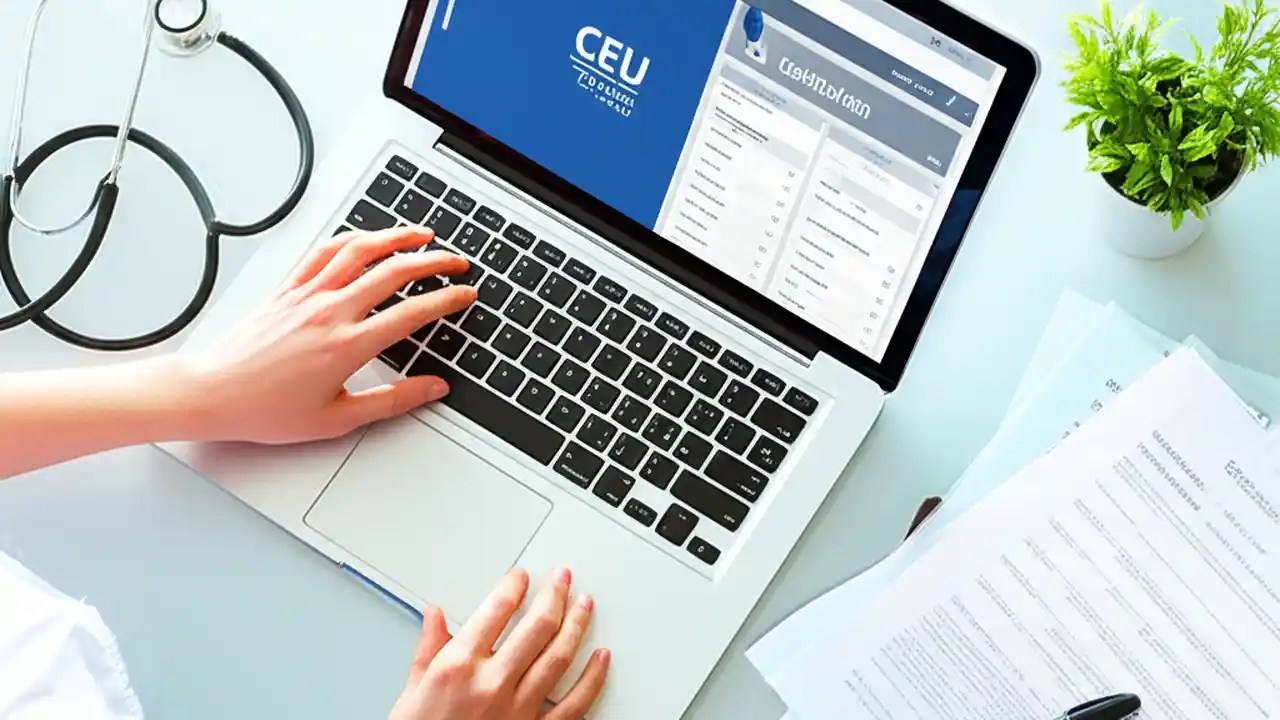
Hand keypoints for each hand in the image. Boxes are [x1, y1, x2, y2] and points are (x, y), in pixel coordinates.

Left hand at [181, 228, 476, 443]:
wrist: (211, 393)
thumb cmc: (266, 410)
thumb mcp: (338, 418)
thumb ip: (393, 400)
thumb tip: (432, 388)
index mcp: (348, 345)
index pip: (412, 313)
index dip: (447, 300)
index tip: (465, 295)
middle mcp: (329, 311)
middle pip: (394, 271)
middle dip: (434, 261)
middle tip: (457, 262)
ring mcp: (306, 295)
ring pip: (359, 250)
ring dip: (396, 237)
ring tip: (421, 236)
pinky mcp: (287, 289)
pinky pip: (324, 252)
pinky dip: (351, 239)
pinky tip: (366, 238)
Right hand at [389, 569, 609, 719]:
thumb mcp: (412, 691)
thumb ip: (428, 648)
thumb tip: (435, 616)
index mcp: (458, 666)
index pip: (496, 610)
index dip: (513, 586)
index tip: (521, 577)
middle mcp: (491, 684)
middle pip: (536, 627)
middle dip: (554, 595)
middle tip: (563, 578)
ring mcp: (517, 709)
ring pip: (558, 658)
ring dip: (577, 626)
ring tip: (585, 605)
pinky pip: (574, 704)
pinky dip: (593, 679)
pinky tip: (602, 659)